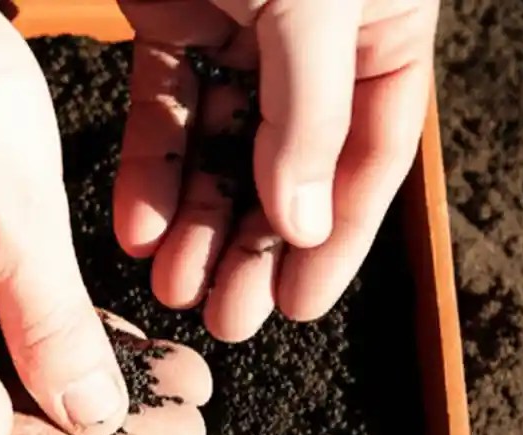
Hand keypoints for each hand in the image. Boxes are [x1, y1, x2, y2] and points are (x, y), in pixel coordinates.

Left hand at [113, 0, 438, 340]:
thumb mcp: (313, 10)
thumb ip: (310, 118)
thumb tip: (303, 226)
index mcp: (383, 33)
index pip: (371, 155)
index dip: (336, 238)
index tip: (299, 304)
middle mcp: (316, 44)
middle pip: (288, 168)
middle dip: (255, 246)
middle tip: (228, 316)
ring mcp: (241, 34)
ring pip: (218, 149)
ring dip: (195, 222)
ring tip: (175, 288)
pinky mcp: (170, 21)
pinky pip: (162, 110)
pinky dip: (149, 170)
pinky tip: (138, 230)